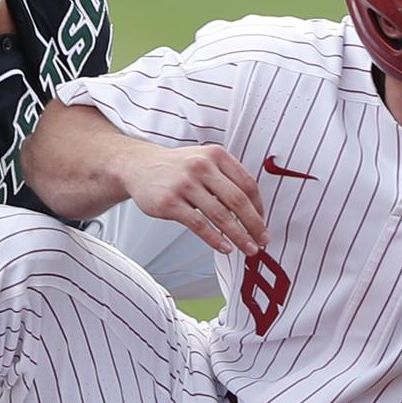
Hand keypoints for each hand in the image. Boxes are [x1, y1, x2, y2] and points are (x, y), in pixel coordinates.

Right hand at [121, 143, 267, 256]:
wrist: (138, 166)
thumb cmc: (176, 167)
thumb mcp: (204, 160)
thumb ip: (227, 178)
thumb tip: (252, 209)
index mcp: (216, 155)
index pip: (247, 183)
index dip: (259, 207)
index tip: (263, 222)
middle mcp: (202, 166)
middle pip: (237, 200)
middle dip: (254, 224)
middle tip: (262, 239)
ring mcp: (185, 184)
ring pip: (220, 215)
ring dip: (239, 235)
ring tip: (248, 248)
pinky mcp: (170, 202)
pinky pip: (199, 224)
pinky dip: (215, 239)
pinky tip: (225, 247)